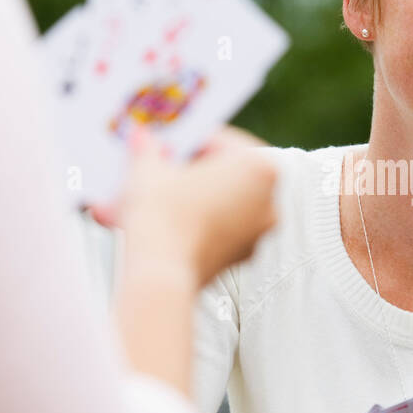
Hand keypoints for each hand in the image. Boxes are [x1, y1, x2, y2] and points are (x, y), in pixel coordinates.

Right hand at [95, 125, 277, 287]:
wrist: (160, 275)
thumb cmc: (162, 214)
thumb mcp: (149, 169)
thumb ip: (149, 148)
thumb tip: (142, 137)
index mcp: (259, 167)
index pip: (221, 141)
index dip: (187, 140)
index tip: (165, 143)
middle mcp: (269, 199)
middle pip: (224, 173)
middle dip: (189, 170)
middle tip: (159, 167)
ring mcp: (259, 231)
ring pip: (220, 203)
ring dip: (189, 197)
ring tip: (153, 197)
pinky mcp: (242, 256)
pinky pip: (218, 229)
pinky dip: (194, 222)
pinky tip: (164, 222)